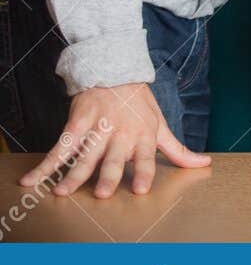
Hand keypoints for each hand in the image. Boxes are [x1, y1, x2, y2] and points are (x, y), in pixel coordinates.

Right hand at [19, 84, 209, 197]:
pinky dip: (45, 163)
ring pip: (84, 154)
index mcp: (143, 135)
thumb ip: (177, 149)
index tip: (141, 190)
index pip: (146, 157)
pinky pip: (60, 146)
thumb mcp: (160, 124)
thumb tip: (204, 165)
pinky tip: (32, 180)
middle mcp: (121, 133)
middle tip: (102, 193)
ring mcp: (97, 128)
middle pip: (113, 158)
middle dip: (108, 175)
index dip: (144, 172)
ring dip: (73, 173)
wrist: (114, 72)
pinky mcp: (76, 123)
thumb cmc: (139, 104)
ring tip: (62, 191)